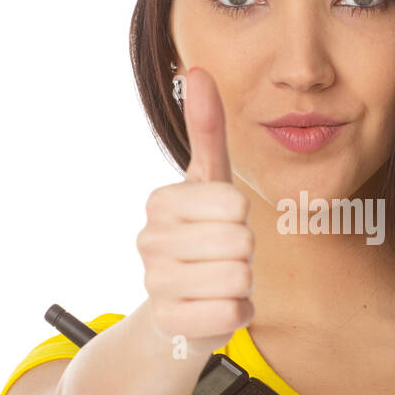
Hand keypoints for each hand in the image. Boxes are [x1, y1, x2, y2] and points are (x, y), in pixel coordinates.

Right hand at [137, 68, 254, 351]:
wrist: (175, 310)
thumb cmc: (199, 238)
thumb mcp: (207, 183)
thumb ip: (206, 129)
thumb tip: (197, 70)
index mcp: (160, 202)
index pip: (234, 203)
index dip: (241, 218)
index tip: (220, 225)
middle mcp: (150, 241)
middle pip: (241, 241)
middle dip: (244, 253)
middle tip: (222, 258)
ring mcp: (155, 284)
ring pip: (239, 278)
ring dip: (242, 284)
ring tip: (218, 281)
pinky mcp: (171, 324)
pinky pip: (233, 314)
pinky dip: (237, 314)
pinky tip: (215, 308)